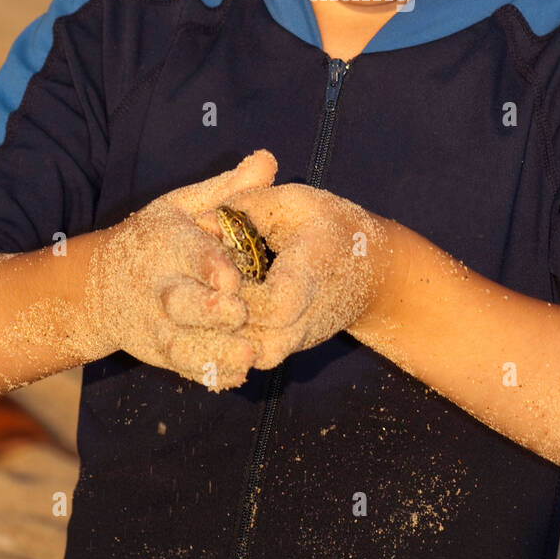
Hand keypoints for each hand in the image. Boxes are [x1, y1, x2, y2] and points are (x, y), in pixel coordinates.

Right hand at [80, 149, 277, 389]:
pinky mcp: (160, 353)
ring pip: (181, 341)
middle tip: (240, 314)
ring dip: (214, 350)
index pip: (185, 252)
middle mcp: (156, 287)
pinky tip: (239, 374)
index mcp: (164, 244)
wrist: (102, 288)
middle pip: (179, 301)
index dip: (206, 264)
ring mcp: (156, 324)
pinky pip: (184, 367)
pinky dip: (209, 373)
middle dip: (207, 309)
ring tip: (249, 355)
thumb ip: (228, 189)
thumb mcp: (184, 206)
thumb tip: (269, 160)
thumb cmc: (157, 239)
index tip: (232, 275)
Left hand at [183, 181, 405, 369]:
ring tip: (195, 303)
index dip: (234, 291)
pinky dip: (224, 340)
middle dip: (213, 315)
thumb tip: (203, 221)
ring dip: (215, 333)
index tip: (213, 267)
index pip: (269, 304)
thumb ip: (250, 206)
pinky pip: (246, 355)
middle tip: (185, 290)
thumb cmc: (333, 229)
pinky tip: (206, 314)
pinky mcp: (283, 348)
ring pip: (242, 355)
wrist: (374, 273)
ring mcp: (292, 342)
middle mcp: (301, 323)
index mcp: (307, 282)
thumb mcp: (296, 203)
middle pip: (247, 338)